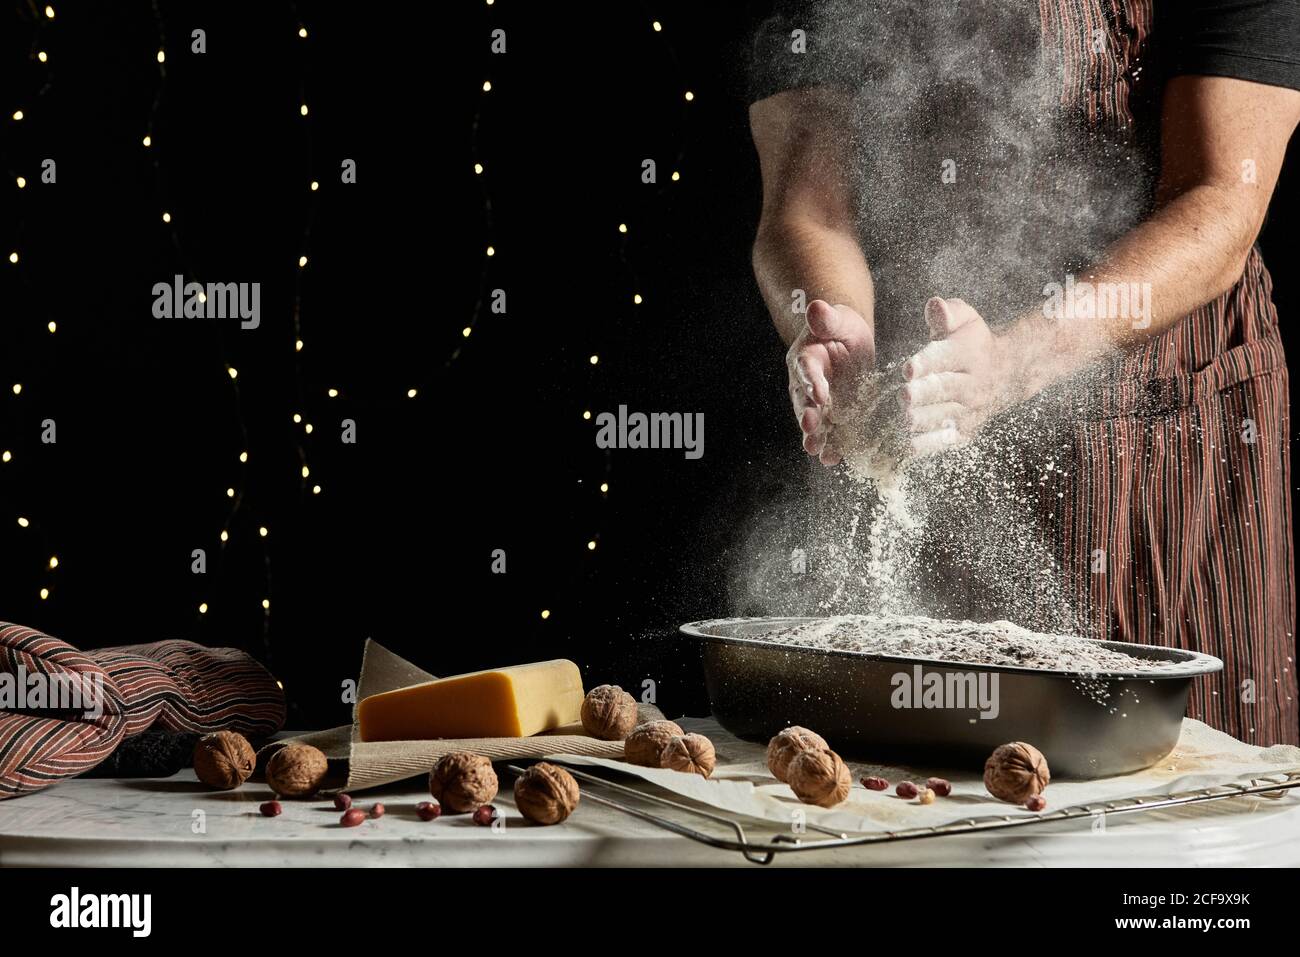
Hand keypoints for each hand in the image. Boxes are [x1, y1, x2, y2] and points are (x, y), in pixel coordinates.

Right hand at [788, 299, 874, 465]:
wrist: (846, 340)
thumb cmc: (840, 327)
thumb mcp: (837, 319)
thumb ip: (826, 317)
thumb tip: (815, 307)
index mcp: (804, 358)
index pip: (806, 369)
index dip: (811, 382)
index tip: (819, 394)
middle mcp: (806, 384)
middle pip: (804, 401)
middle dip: (807, 416)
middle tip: (811, 427)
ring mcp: (819, 402)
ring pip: (814, 421)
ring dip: (816, 437)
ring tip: (818, 451)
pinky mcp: (833, 414)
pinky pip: (830, 431)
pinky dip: (831, 445)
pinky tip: (833, 458)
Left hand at [899, 297, 1018, 455]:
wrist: (1008, 373)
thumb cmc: (974, 343)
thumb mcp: (967, 320)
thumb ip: (949, 313)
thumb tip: (934, 305)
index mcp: (969, 354)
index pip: (947, 357)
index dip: (927, 362)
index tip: (909, 367)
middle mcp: (972, 385)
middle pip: (946, 390)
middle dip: (924, 394)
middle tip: (904, 396)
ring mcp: (970, 410)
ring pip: (946, 418)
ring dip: (925, 421)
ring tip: (905, 421)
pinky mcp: (966, 431)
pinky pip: (947, 440)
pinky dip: (928, 445)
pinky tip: (908, 447)